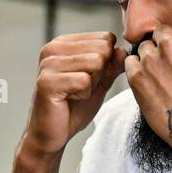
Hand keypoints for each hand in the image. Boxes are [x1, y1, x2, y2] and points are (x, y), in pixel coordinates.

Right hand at [25, 32, 127, 155]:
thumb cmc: (72, 108)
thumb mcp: (99, 83)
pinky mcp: (47, 81)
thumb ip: (112, 66)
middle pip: (102, 49)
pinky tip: (69, 100)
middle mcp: (53, 48)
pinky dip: (83, 95)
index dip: (107, 62)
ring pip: (96, 63)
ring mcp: (49, 63)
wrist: (52, 134)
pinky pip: (84, 81)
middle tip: (81, 88)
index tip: (88, 78)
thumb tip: (123, 50)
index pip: (105, 38)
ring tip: (75, 93)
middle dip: (100, 73)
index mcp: (64, 43)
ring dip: (92, 85)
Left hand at [124, 17, 171, 170]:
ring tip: (161, 77)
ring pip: (144, 46)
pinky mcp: (137, 78)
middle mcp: (171, 43)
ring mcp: (152, 60)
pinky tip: (150, 82)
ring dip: (151, 57)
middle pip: (160, 32)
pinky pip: (130, 62)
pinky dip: (137, 69)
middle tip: (171, 64)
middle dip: (165, 43)